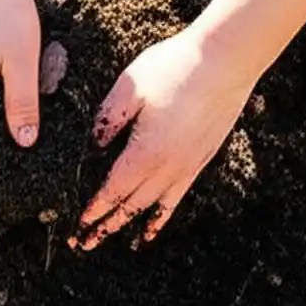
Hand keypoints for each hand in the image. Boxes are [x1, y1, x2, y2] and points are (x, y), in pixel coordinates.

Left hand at [70, 27, 255, 249]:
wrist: (226, 60)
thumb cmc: (175, 68)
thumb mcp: (129, 87)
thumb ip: (107, 121)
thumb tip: (92, 149)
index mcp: (145, 152)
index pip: (113, 191)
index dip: (95, 210)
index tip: (79, 227)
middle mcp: (167, 168)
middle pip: (131, 206)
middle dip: (107, 226)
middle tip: (86, 244)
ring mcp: (186, 166)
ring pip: (154, 207)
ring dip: (133, 227)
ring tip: (122, 245)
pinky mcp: (201, 159)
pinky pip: (176, 198)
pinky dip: (162, 216)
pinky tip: (154, 226)